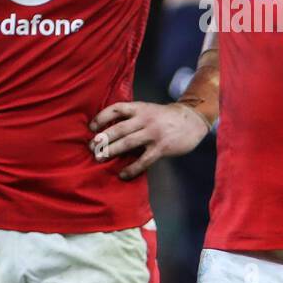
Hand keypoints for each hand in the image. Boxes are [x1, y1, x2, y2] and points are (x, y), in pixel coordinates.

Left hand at [89, 101, 209, 179]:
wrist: (191, 120)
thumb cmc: (165, 117)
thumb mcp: (148, 110)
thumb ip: (132, 117)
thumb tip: (109, 130)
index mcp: (140, 108)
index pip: (116, 109)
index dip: (102, 117)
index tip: (91, 127)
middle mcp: (145, 119)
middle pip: (119, 128)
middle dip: (102, 139)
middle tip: (91, 148)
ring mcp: (154, 133)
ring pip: (128, 143)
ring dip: (112, 151)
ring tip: (100, 158)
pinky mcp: (162, 147)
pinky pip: (144, 160)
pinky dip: (132, 168)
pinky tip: (123, 174)